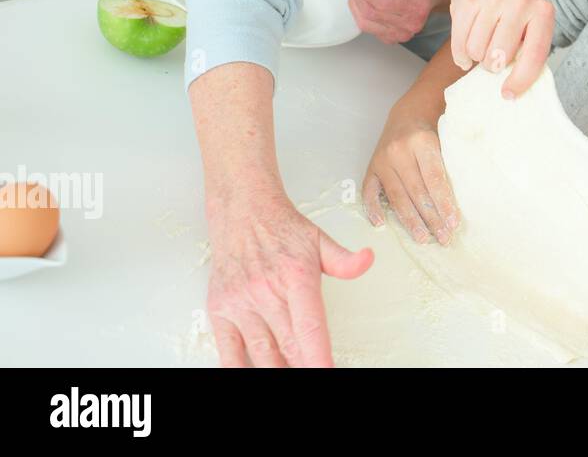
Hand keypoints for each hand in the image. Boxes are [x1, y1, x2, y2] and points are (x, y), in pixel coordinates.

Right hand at [205, 191, 373, 366]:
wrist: (242, 212)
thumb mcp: (320, 240)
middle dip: (303, 367)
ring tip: (292, 376)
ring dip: (277, 371)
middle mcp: (266, 292)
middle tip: (315, 373)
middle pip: (289, 346)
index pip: (309, 327)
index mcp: (296, 276)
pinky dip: (240, 369)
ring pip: (261, 353)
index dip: (319, 356)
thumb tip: (367, 260)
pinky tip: (255, 374)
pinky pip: (228, 351)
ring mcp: (241, 303)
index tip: (327, 371)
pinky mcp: (220, 310)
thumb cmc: (281, 228)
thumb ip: (344, 261)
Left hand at [347, 0, 450, 43]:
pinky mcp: (392, 38)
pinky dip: (361, 15)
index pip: (381, 3)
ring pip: (365, 23)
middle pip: (371, 13)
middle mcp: (408, 25)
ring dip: (356, 6)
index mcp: (415, 6)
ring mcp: (400, 34)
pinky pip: (368, 28)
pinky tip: (365, 3)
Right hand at [362, 107, 459, 244]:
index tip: (454, 223)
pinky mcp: (371, 168)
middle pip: (417, 192)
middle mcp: (399, 152)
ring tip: (422, 238)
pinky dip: (373, 209)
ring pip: (397, 196)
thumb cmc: (431, 132)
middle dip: (431, 218)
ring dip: (410, 221)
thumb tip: (457, 204)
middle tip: (443, 238)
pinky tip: (381, 224)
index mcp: (421, 142)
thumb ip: (448, 167)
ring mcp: (382, 161)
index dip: (444, 203)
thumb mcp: (444, 141)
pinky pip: (369, 192)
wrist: (407, 115)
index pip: (434, 179)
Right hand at [449, 0, 554, 99]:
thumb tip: (510, 91)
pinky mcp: (467, 0)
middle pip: (499, 57)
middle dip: (493, 65)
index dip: (521, 81)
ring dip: (476, 57)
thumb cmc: (514, 10)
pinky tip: (467, 47)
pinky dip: (461, 53)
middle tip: (493, 56)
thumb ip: (528, 52)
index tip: (508, 95)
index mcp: (543, 12)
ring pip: (477, 51)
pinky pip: (459, 43)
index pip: (534, 56)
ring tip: (482, 45)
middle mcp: (519, 2)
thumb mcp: (531, 25)